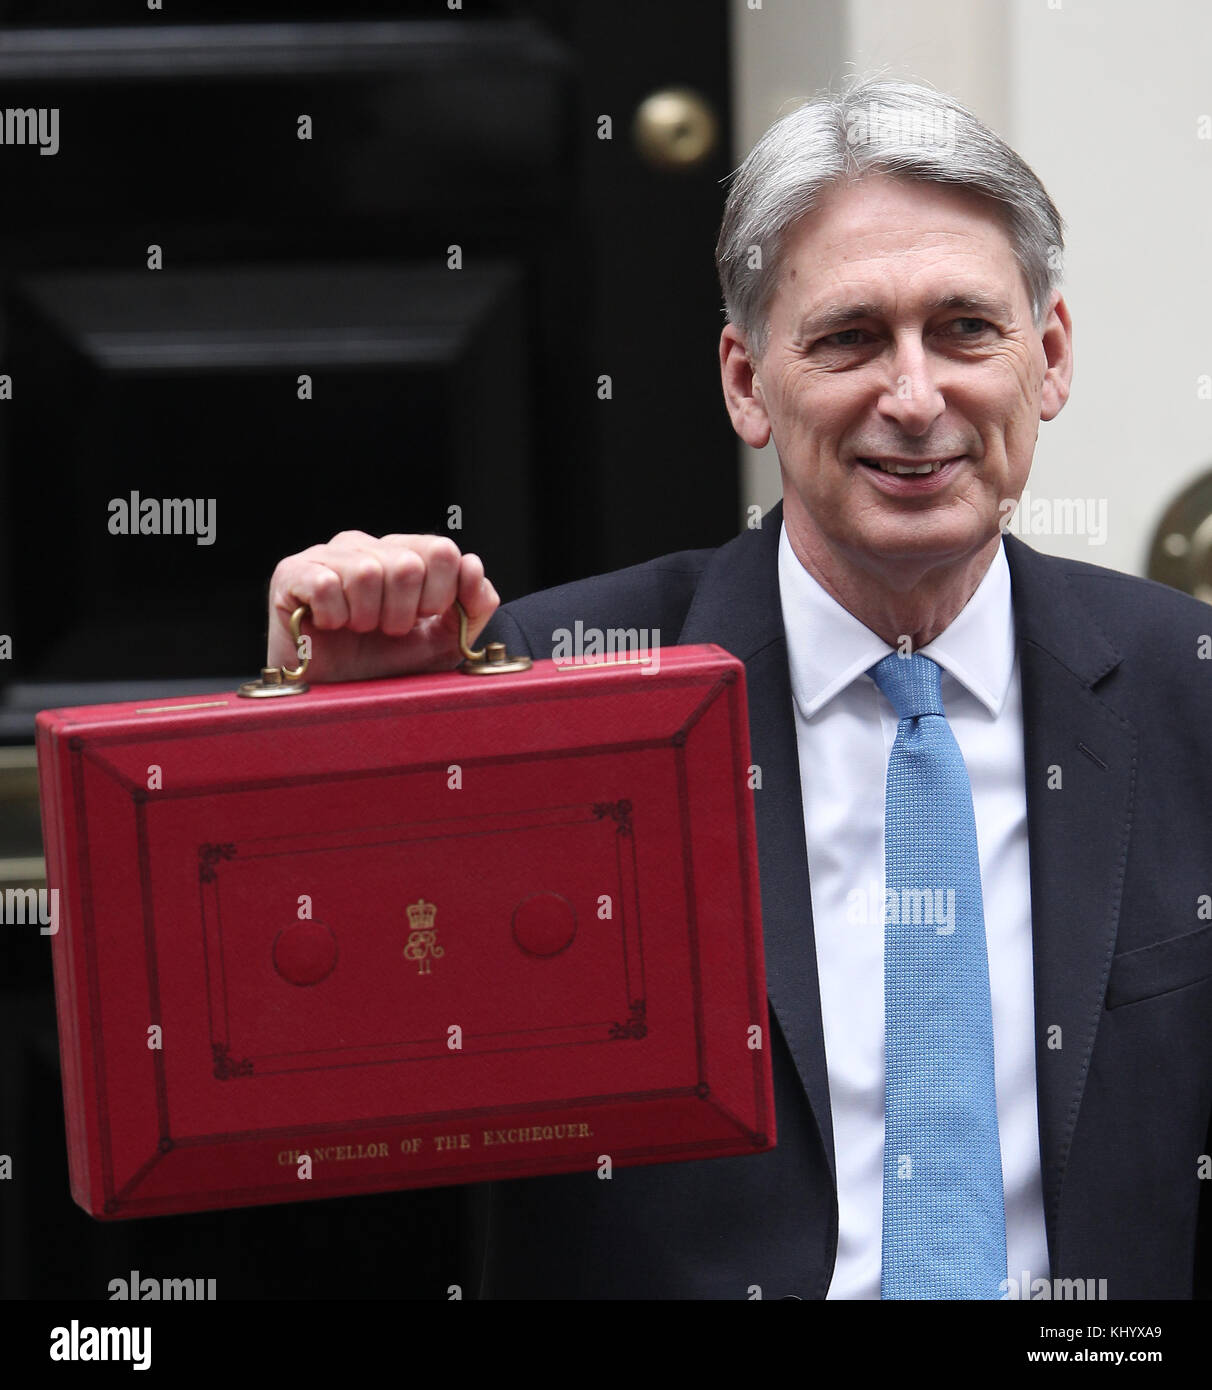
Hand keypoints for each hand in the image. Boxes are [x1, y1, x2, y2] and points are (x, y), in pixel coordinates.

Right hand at [266, 531, 499, 681]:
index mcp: (406, 553)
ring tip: (356, 629)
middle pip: (407, 564)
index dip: (439, 596)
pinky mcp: (292, 572)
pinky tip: (328, 626)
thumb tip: (472, 565)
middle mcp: (368, 546)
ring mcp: (329, 555)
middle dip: (402, 614)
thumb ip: (474, 605)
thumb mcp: (447, 641)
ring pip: (367, 572)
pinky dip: (333, 617)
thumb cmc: (389, 666)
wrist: (339, 698)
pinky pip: (325, 584)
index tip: (422, 620)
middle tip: (385, 631)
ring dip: (366, 618)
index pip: (441, 551)